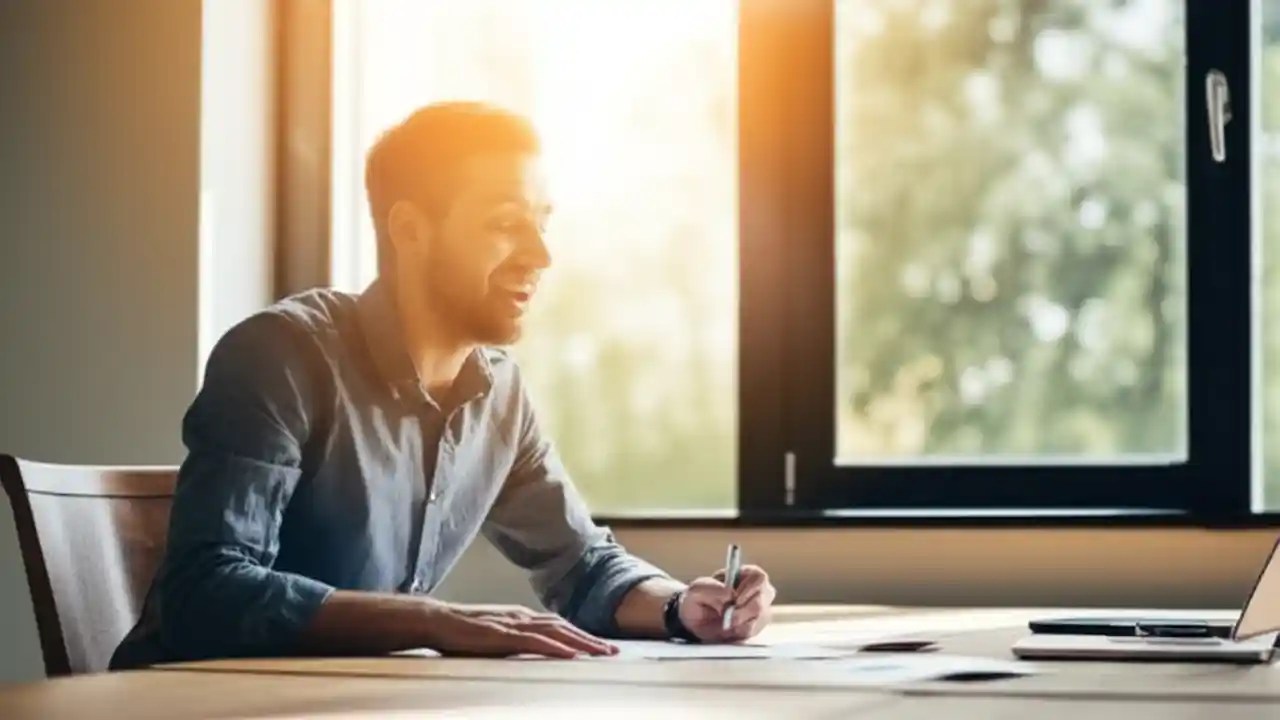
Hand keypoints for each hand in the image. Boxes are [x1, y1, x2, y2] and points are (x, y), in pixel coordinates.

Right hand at [420, 603, 618, 658]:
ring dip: (580, 643)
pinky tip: (568, 654)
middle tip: (613, 651)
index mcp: (522, 616)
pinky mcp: (502, 634)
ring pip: (555, 632)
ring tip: (600, 653)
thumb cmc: (463, 631)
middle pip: (564, 627)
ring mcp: (513, 624)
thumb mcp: (496, 634)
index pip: (559, 625)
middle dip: (590, 639)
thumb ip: (516, 639)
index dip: (582, 635)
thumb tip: (535, 650)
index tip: (601, 646)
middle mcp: (523, 616)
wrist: (437, 620)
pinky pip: (534, 641)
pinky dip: (554, 647)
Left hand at [679, 565, 775, 642]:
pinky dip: (739, 631)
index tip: (736, 599)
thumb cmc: (698, 599)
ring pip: (760, 617)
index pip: (759, 577)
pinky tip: (729, 628)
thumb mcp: (696, 589)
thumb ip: (711, 587)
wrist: (695, 620)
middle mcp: (758, 591)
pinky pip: (754, 631)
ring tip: (725, 621)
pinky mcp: (757, 626)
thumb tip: (730, 594)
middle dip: (744, 610)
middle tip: (728, 616)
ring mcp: (760, 609)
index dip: (750, 588)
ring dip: (740, 622)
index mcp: (745, 574)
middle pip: (763, 599)